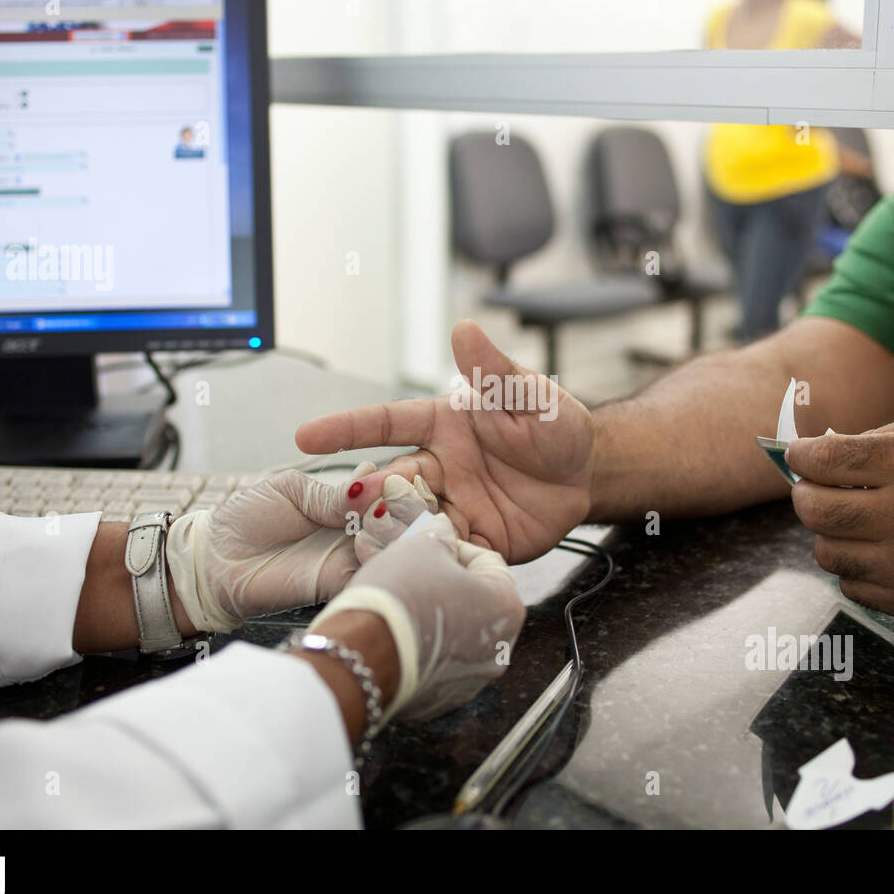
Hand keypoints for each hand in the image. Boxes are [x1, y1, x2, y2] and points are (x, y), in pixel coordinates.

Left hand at [166, 464, 435, 630]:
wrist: (216, 561)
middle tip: (404, 499)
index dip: (399, 483)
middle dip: (406, 509)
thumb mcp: (291, 491)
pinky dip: (380, 566)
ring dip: (398, 536)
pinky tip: (381, 552)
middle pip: (397, 520)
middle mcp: (356, 530)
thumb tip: (372, 479)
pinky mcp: (339, 587)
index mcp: (347, 500)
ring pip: (391, 549)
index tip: (408, 473)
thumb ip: (332, 494)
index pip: (386, 490)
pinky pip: (370, 579)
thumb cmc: (247, 517)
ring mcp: (350, 559)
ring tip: (391, 522)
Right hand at [296, 319, 593, 563]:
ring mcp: (453, 505)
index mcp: (442, 426)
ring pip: (411, 518)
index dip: (346, 428)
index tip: (306, 436)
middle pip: (394, 478)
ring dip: (394, 527)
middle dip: (373, 490)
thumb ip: (495, 370)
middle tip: (362, 498)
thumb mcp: (529, 394)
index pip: (386, 424)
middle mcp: (439, 466)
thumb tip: (466, 330)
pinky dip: (430, 557)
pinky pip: (445, 550)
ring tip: (383, 534)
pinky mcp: (473, 539)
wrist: (586, 474)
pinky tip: (420, 564)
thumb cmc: (553, 424)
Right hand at [313, 513, 524, 720]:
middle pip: (477, 599)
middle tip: (415, 571)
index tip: (429, 545)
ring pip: (459, 632)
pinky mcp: (445, 700)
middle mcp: (500, 649)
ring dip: (437, 614)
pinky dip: (425, 646)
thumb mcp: (421, 548)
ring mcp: (474, 679)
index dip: (455, 546)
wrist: (362, 657)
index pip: (488, 560)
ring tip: (403, 601)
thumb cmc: (398, 597)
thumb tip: (444, 530)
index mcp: (507, 607)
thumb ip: (440, 535)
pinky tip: (398, 633)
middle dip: (448, 581)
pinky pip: (440, 663)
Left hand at [785, 416, 893, 616]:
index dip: (800, 456)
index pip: (823, 461)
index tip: (800, 455)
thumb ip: (874, 440)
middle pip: (813, 510)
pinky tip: (879, 549)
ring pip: (826, 551)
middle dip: (805, 494)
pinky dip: (855, 566)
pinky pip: (850, 585)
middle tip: (817, 488)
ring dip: (831, 533)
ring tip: (856, 520)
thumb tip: (814, 454)